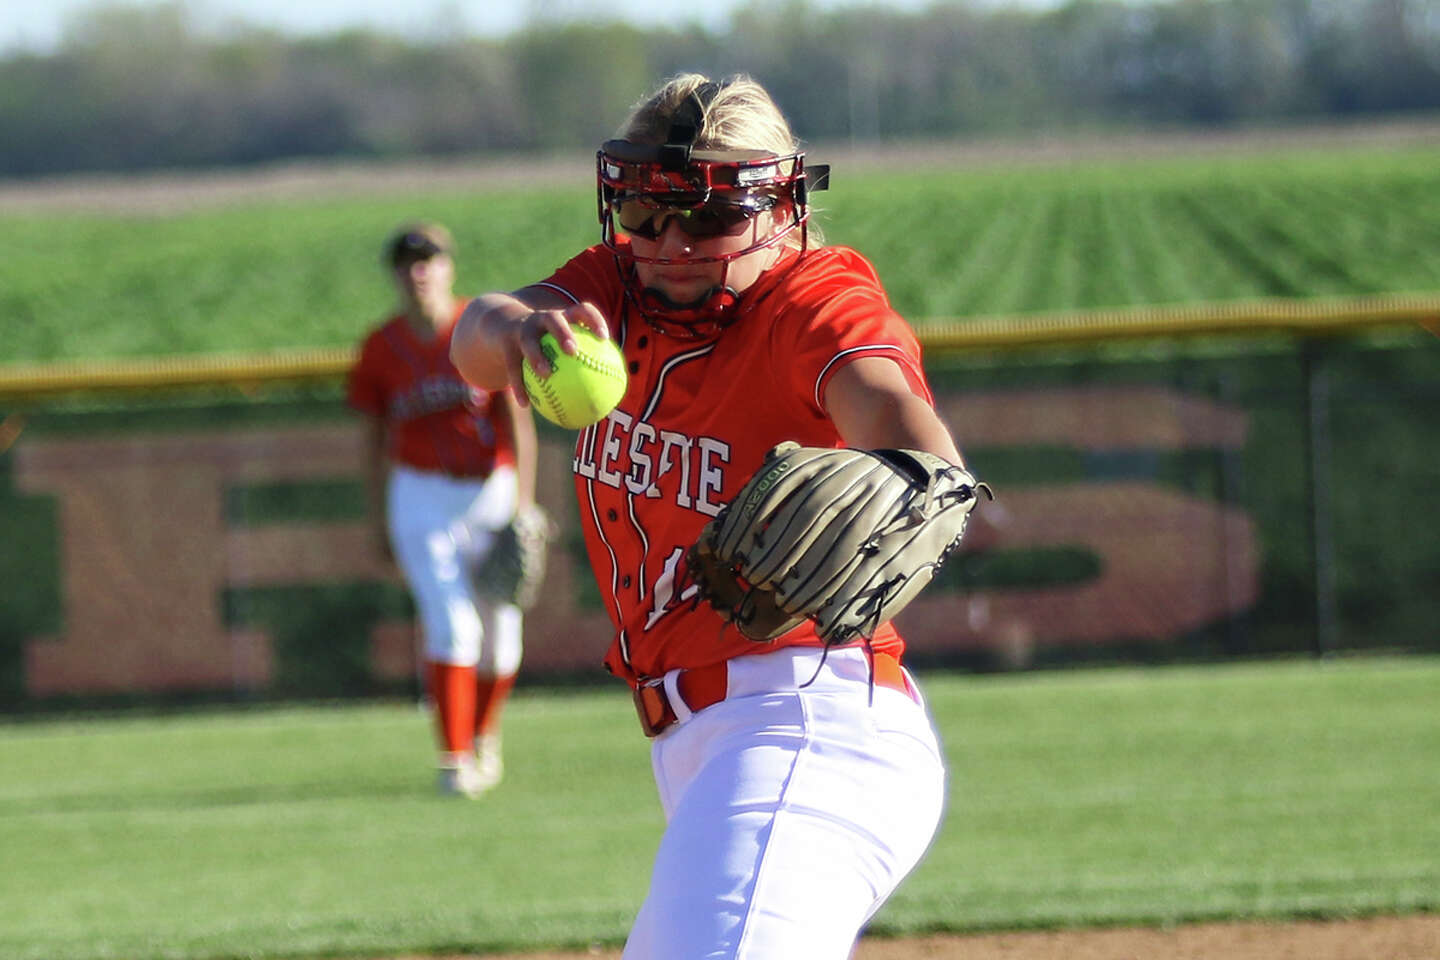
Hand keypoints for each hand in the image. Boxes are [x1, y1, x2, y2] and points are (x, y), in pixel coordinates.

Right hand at [456, 296, 610, 406]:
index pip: (581, 311)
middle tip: (572, 351)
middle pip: (554, 319)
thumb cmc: (544, 343)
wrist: (503, 328)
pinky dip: (519, 385)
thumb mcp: (559, 345)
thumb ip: (581, 362)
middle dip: (563, 333)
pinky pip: (513, 367)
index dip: (594, 321)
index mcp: (561, 318)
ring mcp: (523, 330)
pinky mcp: (506, 345)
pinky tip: (526, 404)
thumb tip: (608, 392)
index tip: (604, 338)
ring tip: (546, 374)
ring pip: (529, 342)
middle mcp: (542, 319)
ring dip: (537, 357)